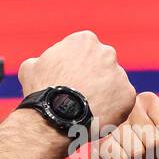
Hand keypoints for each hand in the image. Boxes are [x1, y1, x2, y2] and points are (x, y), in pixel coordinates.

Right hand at [19, 30, 136, 128]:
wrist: (55, 117)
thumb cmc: (41, 91)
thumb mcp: (30, 67)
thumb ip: (43, 59)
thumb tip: (41, 62)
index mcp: (85, 40)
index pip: (85, 50)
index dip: (77, 66)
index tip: (71, 80)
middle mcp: (107, 52)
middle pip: (103, 64)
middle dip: (94, 77)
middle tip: (81, 96)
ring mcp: (120, 73)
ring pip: (113, 83)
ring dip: (105, 93)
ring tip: (88, 110)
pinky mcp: (128, 94)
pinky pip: (122, 101)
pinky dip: (113, 109)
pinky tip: (98, 117)